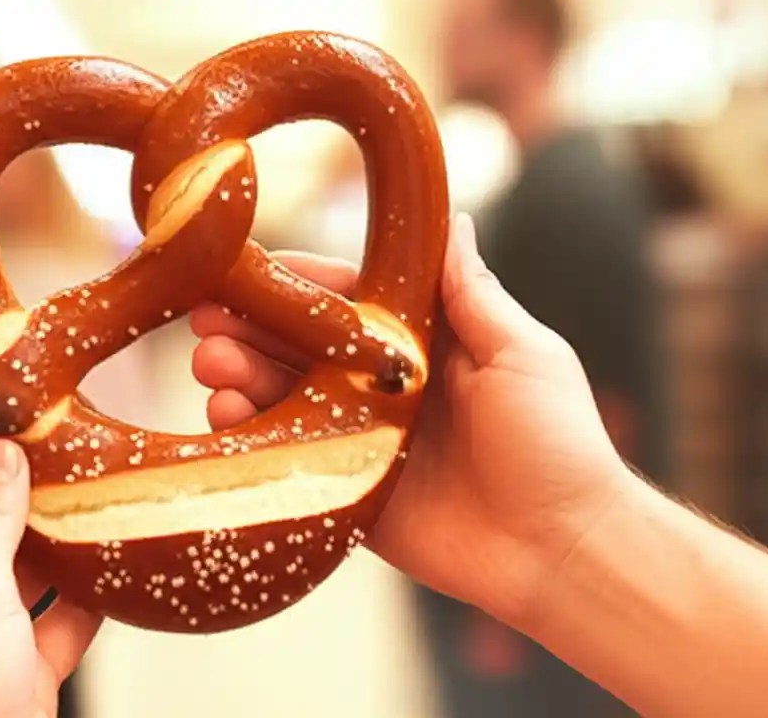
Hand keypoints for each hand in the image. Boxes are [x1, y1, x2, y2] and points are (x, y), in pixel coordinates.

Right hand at [190, 214, 632, 624]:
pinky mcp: (351, 497)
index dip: (300, 285)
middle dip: (252, 330)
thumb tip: (451, 218)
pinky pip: (292, 465)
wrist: (564, 547)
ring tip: (209, 366)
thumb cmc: (557, 441)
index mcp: (426, 349)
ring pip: (288, 403)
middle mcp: (386, 391)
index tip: (247, 264)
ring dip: (244, 379)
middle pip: (304, 351)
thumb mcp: (522, 353)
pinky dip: (255, 442)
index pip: (350, 303)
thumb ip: (471, 294)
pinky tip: (226, 418)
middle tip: (202, 317)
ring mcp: (364, 445)